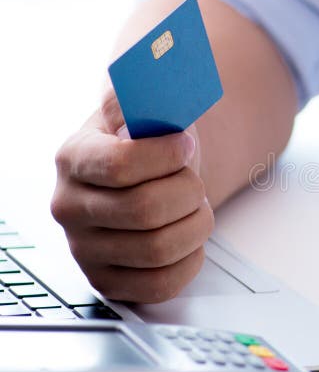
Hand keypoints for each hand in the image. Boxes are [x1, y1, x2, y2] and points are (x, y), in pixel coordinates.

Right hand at [51, 88, 213, 302]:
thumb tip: (147, 86)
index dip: (168, 156)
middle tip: (193, 179)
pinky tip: (188, 237)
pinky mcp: (110, 282)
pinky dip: (190, 260)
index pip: (120, 165)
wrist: (152, 175)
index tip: (186, 145)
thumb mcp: (147, 106)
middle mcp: (69, 207)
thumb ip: (145, 91)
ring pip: (159, 249)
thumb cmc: (151, 141)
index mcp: (74, 158)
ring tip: (195, 207)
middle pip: (145, 210)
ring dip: (196, 224)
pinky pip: (161, 285)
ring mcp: (86, 250)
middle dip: (188, 191)